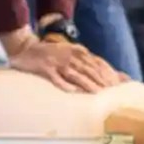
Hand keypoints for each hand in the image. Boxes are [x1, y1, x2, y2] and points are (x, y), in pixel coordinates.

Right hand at [9, 39, 123, 92]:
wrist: (26, 49)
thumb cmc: (53, 55)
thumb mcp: (73, 53)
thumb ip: (90, 62)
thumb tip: (116, 74)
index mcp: (77, 51)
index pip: (97, 63)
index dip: (108, 74)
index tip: (118, 87)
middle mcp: (69, 55)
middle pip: (89, 69)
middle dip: (101, 81)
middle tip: (112, 94)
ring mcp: (56, 61)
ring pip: (75, 74)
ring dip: (87, 84)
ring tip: (97, 95)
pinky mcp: (44, 68)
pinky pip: (55, 77)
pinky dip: (64, 84)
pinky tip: (72, 92)